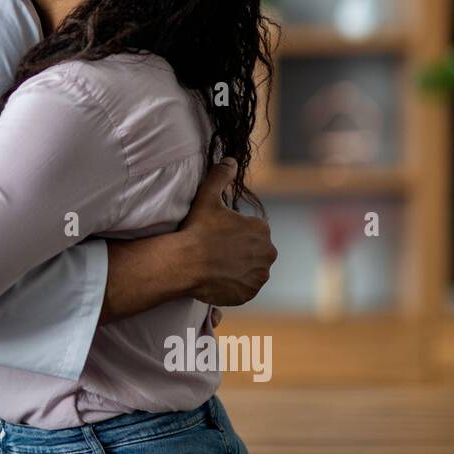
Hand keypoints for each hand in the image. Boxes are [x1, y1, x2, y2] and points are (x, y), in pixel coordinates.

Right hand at [178, 158, 276, 309]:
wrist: (185, 263)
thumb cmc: (196, 229)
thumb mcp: (207, 196)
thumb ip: (221, 175)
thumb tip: (230, 159)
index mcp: (261, 229)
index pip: (251, 232)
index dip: (233, 233)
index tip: (217, 236)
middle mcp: (267, 253)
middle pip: (254, 251)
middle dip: (240, 252)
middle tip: (215, 252)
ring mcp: (259, 276)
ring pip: (251, 270)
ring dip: (239, 268)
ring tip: (216, 266)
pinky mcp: (250, 293)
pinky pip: (244, 288)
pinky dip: (235, 285)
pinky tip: (218, 279)